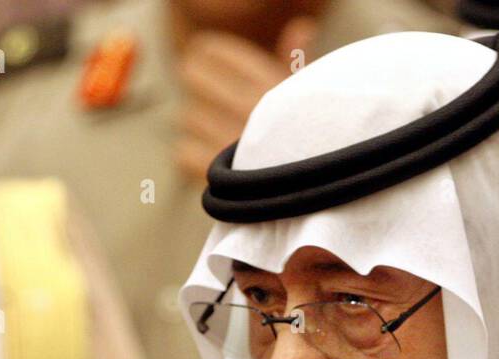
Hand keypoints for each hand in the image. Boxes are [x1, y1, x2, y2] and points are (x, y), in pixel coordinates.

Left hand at [174, 19, 318, 182]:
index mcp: (271, 85)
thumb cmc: (313, 142)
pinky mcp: (218, 173)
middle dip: (195, 80)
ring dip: (194, 121)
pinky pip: (183, 153)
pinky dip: (188, 154)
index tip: (201, 52)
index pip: (220, 53)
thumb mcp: (311, 98)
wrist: (315, 192)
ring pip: (188, 116)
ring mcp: (230, 141)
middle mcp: (249, 108)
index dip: (207, 51)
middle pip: (194, 78)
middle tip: (197, 86)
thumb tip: (300, 27)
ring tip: (208, 126)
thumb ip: (297, 60)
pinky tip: (203, 154)